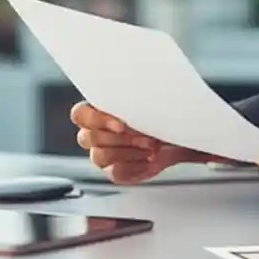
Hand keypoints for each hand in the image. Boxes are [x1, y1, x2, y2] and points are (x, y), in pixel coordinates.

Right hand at [70, 102, 219, 183]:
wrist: (178, 137)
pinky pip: (115, 172)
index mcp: (98, 111)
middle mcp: (96, 134)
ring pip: (100, 156)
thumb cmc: (163, 117)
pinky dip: (134, 166)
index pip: (80, 115)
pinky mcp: (116, 171)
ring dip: (128, 152)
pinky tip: (149, 160)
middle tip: (147, 137)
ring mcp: (103, 154)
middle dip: (121, 138)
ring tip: (151, 148)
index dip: (96, 119)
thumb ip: (152, 100)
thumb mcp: (158, 103)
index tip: (121, 123)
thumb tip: (158, 86)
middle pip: (88, 138)